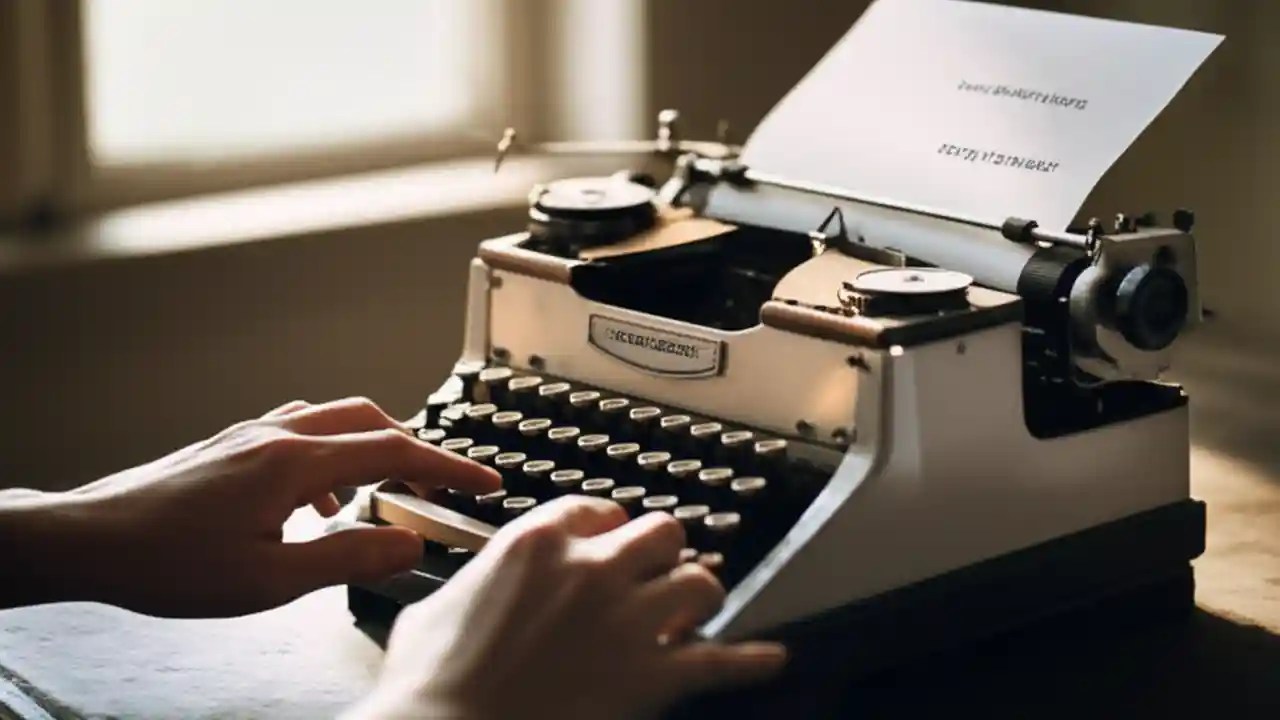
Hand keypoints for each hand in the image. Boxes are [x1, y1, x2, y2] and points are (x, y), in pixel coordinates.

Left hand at [0, 397, 499, 616]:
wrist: (90, 539)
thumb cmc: (169, 561)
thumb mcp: (271, 579)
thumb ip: (349, 556)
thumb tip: (408, 544)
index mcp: (295, 463)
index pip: (394, 450)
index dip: (448, 467)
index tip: (484, 482)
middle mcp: (275, 436)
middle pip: (368, 419)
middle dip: (414, 447)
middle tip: (439, 483)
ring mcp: (248, 436)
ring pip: (332, 420)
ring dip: (369, 447)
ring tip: (381, 492)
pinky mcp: (227, 447)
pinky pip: (297, 433)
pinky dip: (328, 455)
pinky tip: (313, 501)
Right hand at [348, 496, 786, 719]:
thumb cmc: (429, 685)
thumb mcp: (434, 610)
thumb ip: (473, 583)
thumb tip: (477, 585)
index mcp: (539, 543)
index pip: (599, 509)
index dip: (608, 528)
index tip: (608, 543)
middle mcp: (593, 569)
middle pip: (661, 532)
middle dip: (660, 554)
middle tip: (654, 573)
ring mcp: (628, 621)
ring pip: (698, 583)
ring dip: (696, 598)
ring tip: (692, 610)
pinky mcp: (651, 676)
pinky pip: (720, 661)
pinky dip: (750, 660)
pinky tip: (771, 658)